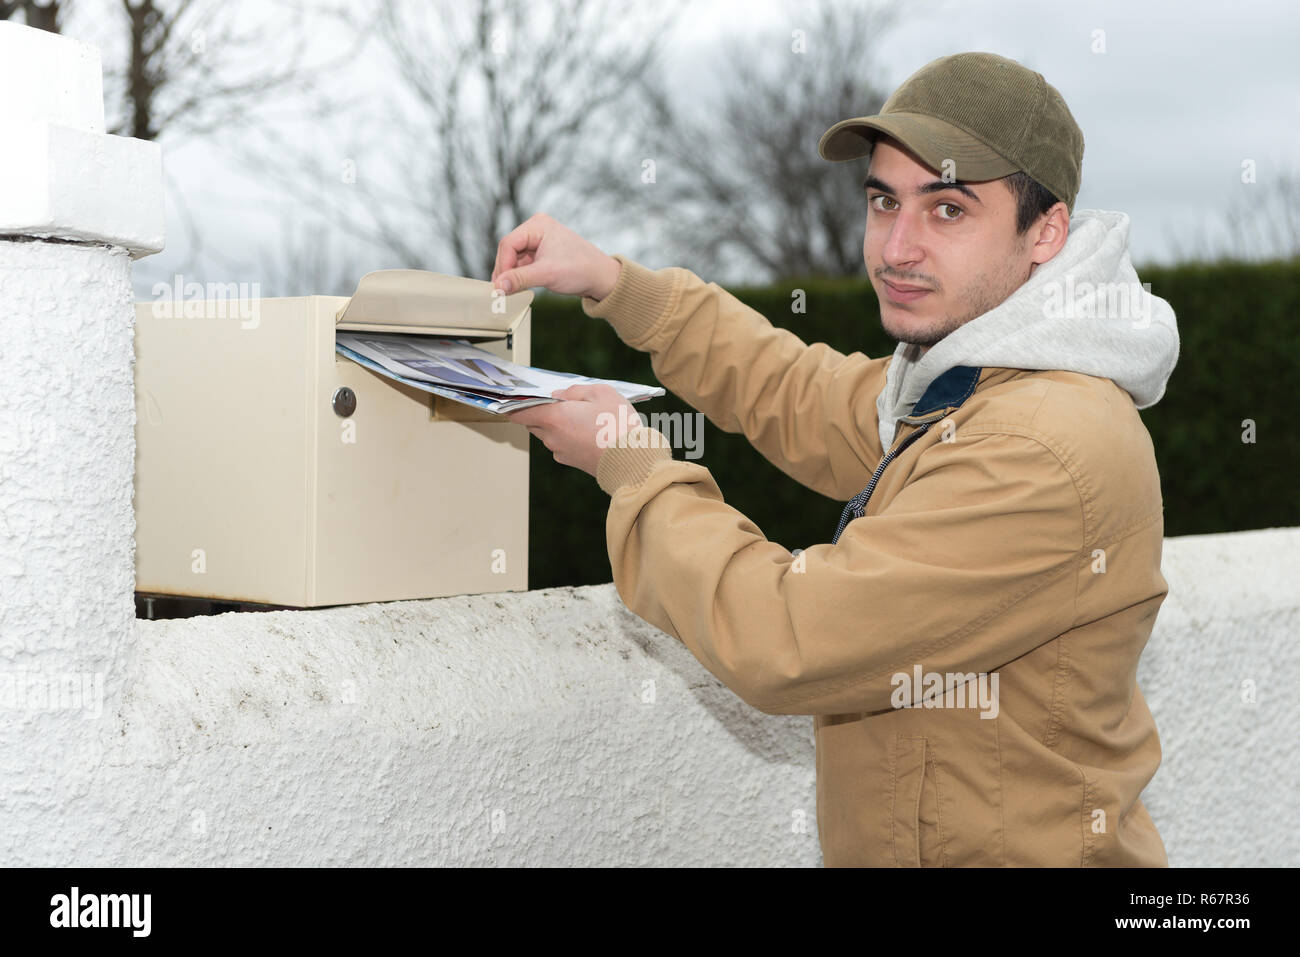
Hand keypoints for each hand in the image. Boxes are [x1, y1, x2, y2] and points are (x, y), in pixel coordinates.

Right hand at [491, 213, 621, 300]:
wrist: (601, 278)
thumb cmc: (581, 269)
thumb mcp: (546, 274)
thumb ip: (519, 279)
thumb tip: (497, 287)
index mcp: (538, 225)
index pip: (509, 243)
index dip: (502, 265)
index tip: (500, 285)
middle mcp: (537, 229)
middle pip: (509, 250)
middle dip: (505, 271)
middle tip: (500, 291)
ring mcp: (539, 242)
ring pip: (514, 259)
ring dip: (512, 275)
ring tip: (510, 292)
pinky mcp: (542, 254)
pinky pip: (523, 265)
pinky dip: (520, 276)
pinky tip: (518, 288)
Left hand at [506, 384, 642, 477]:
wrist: (632, 461)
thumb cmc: (618, 425)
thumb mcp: (601, 393)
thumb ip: (575, 391)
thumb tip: (560, 395)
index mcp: (553, 417)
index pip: (518, 411)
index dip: (514, 403)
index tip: (515, 397)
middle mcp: (551, 437)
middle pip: (533, 422)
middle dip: (541, 411)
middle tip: (560, 402)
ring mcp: (560, 452)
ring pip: (548, 433)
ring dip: (557, 424)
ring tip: (581, 416)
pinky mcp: (571, 462)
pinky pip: (561, 444)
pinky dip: (568, 436)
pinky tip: (588, 431)